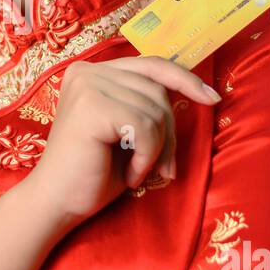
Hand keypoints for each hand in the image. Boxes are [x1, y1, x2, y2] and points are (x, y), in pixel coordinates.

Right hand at [21, 55, 221, 233]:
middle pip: (158, 89)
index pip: (152, 65)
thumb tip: (201, 91)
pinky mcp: (90, 105)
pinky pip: (144, 126)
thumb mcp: (129, 131)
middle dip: (169, 132)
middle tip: (162, 168)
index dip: (185, 78)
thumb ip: (149, 106)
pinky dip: (146, 156)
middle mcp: (87, 70)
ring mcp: (87, 85)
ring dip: (157, 149)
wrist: (58, 205)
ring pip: (155, 109)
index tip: (212, 98)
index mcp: (93, 71)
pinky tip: (130, 173)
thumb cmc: (94, 173)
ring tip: (138, 171)